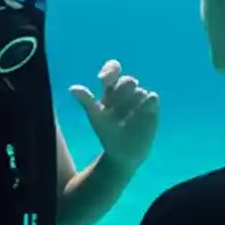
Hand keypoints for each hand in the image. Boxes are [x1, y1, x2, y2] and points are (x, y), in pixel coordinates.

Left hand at [70, 60, 159, 174]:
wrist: (123, 154)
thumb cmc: (107, 133)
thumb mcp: (95, 117)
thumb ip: (86, 101)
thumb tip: (72, 88)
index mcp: (111, 91)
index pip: (113, 70)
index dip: (110, 70)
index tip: (103, 79)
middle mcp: (127, 93)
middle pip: (128, 80)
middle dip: (122, 90)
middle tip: (115, 105)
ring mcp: (141, 100)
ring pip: (139, 90)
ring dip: (132, 102)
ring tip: (127, 118)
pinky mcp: (153, 108)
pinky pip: (152, 97)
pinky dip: (146, 103)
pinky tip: (141, 114)